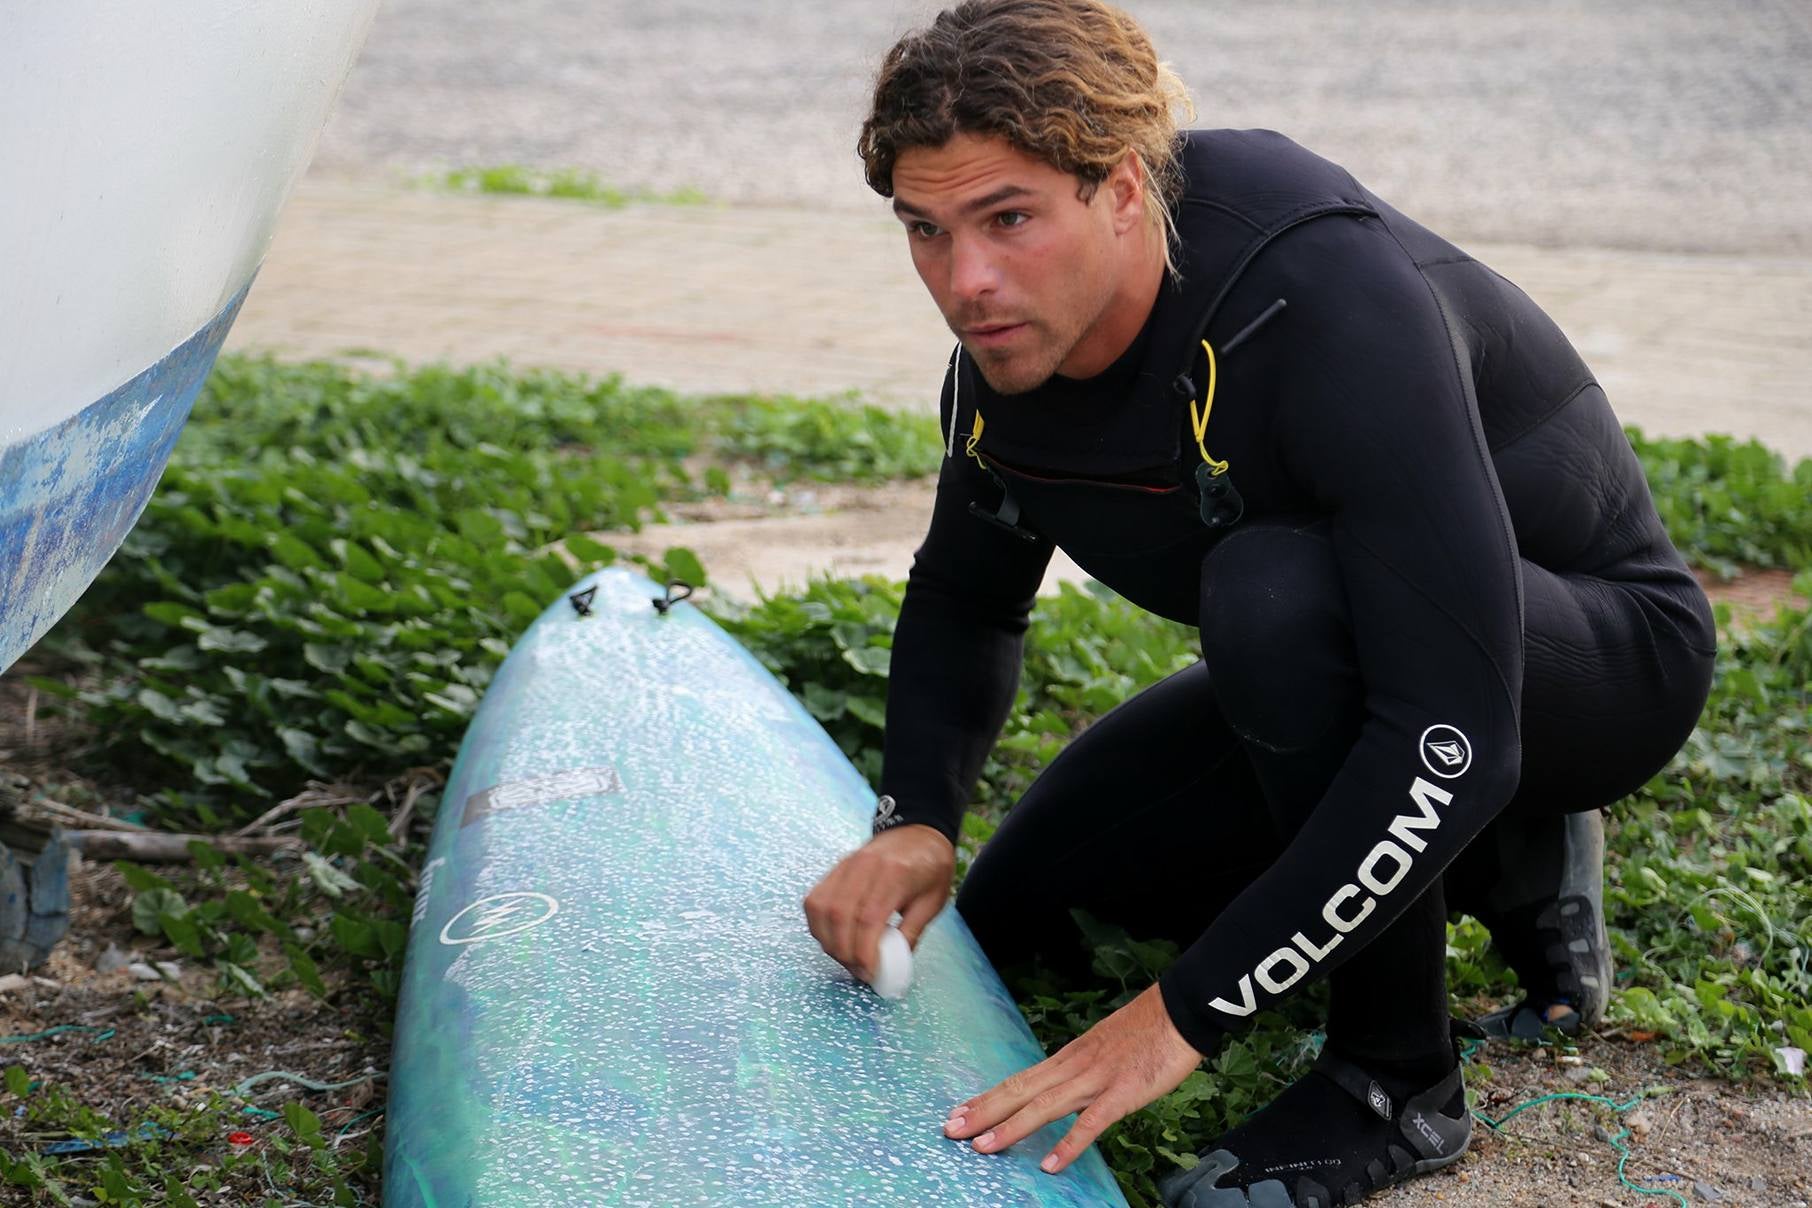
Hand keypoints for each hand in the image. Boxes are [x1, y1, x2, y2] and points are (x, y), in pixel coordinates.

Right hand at [803, 823, 953, 982]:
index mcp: (895, 873)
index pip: (868, 918)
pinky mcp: (836, 868)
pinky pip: (815, 900)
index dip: (864, 951)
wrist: (919, 832)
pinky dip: (818, 924)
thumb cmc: (930, 867)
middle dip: (844, 951)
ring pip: (821, 907)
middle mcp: (865, 866)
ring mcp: (846, 865)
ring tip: (846, 958)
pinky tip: (832, 938)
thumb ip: (912, 932)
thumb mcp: (933, 902)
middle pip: (840, 915)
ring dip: (828, 940)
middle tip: (858, 971)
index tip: (869, 973)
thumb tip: (894, 965)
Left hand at [943, 983, 1203, 1173]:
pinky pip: (1091, 1122)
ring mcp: (1095, 1080)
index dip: (987, 1098)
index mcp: (1068, 1058)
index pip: (1018, 1080)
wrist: (1179, 1010)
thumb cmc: (1146, 1030)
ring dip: (1010, 1127)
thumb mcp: (1103, 1048)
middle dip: (982, 1112)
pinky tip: (1051, 1164)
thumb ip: (1082, 1071)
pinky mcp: (1122, 1093)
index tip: (958, 1111)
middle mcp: (1073, 1067)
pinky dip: (1069, 1144)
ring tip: (981, 1147)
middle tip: (949, 1130)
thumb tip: (1065, 1091)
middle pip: (1019, 1092)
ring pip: (1043, 1106)